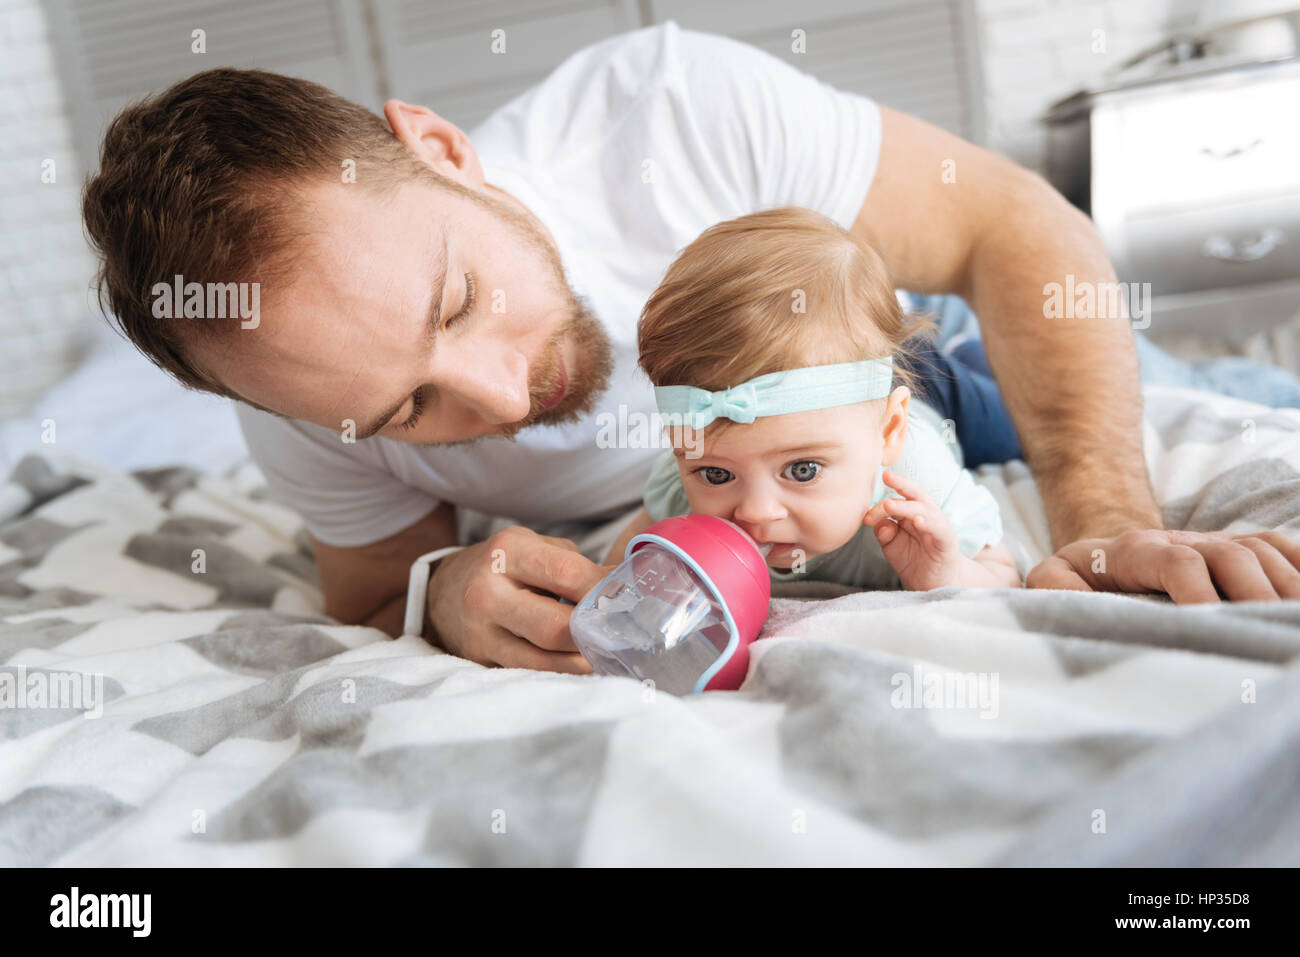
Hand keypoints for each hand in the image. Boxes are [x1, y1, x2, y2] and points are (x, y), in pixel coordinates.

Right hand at [426, 525, 611, 672]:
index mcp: (508, 552)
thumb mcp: (535, 548)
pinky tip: (581, 667)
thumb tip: (627, 591)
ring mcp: (480, 633)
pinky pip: (531, 675)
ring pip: (544, 661)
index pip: (568, 574)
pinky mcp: (480, 661)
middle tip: (622, 636)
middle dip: (594, 634)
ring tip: (608, 656)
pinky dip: (562, 674)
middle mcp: (487, 593)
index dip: (605, 592)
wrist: (446, 591)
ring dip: (583, 663)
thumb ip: (578, 567)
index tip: (631, 602)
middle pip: (555, 627)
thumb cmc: (506, 566)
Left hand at [862, 469, 962, 589]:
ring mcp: (938, 527)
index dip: (881, 502)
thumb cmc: (913, 561)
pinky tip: (918, 522)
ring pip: (924, 510)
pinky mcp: (947, 541)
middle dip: (901, 483)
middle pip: (915, 494)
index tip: (865, 517)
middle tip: (886, 476)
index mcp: (912, 513)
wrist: (934, 585)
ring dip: (907, 506)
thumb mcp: (892, 545)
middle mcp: (927, 515)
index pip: (899, 498)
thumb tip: (879, 524)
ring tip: (890, 505)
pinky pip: (938, 529)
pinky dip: (929, 523)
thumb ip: (883, 532)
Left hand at [1026, 528, 1299, 602]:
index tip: (1211, 627)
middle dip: (1256, 595)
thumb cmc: (1083, 578)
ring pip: (1263, 553)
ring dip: (1286, 587)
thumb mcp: (1054, 578)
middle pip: (1234, 556)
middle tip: (1268, 633)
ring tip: (1291, 626)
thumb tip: (1062, 600)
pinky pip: (1282, 549)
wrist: (1109, 554)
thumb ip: (1052, 586)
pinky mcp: (1242, 551)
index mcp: (1139, 550)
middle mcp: (1186, 540)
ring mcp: (1217, 543)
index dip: (1199, 592)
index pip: (1180, 562)